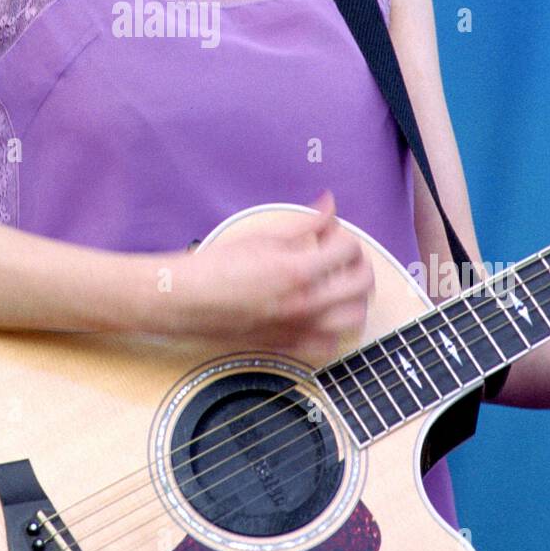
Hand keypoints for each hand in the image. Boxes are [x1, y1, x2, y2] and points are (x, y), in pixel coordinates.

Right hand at [169, 190, 374, 360]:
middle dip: (359, 264)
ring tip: (340, 284)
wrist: (187, 300)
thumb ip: (304, 222)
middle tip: (343, 256)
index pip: (349, 249)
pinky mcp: (288, 345)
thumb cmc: (216, 268)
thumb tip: (328, 204)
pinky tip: (323, 315)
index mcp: (298, 270)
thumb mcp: (263, 237)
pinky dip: (335, 331)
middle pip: (362, 285)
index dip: (345, 236)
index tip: (333, 234)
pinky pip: (329, 346)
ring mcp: (299, 328)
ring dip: (355, 298)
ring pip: (354, 318)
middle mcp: (305, 303)